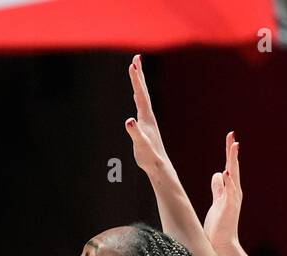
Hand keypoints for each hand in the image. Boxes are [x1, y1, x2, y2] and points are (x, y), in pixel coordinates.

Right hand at [124, 54, 175, 178]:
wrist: (158, 166)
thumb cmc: (149, 156)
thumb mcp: (141, 145)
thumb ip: (135, 133)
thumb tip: (128, 121)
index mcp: (146, 117)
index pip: (140, 94)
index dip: (136, 80)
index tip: (133, 64)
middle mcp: (148, 115)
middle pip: (143, 91)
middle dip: (139, 74)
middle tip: (136, 57)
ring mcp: (147, 120)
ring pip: (142, 97)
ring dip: (139, 83)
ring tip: (136, 70)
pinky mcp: (145, 125)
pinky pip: (140, 106)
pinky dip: (138, 97)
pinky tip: (136, 96)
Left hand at [203, 131, 242, 248]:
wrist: (222, 244)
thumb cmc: (218, 226)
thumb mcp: (217, 202)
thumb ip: (218, 188)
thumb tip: (218, 174)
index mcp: (230, 190)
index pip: (231, 167)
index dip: (230, 153)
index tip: (230, 138)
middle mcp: (234, 193)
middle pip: (234, 167)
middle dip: (232, 151)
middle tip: (232, 136)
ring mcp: (232, 200)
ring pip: (234, 176)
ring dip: (233, 161)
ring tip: (233, 147)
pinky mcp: (229, 208)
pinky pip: (229, 192)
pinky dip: (229, 182)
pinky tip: (226, 172)